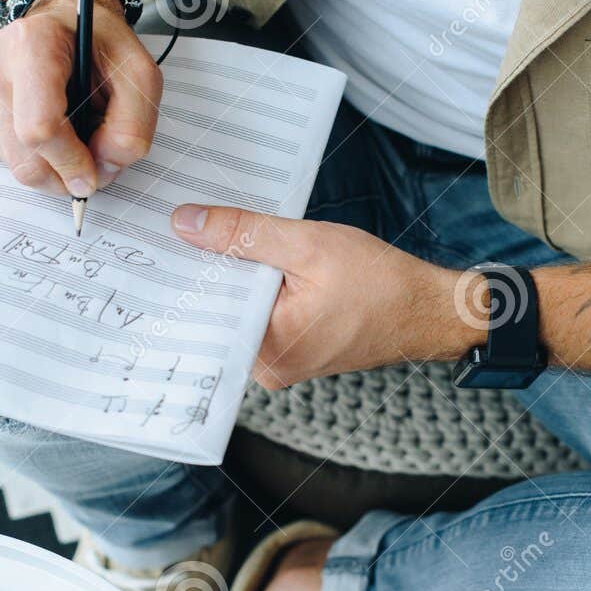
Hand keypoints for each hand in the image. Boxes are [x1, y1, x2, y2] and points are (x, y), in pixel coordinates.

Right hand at [0, 0, 161, 201]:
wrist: (60, 22)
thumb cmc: (98, 45)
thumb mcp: (138, 75)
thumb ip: (132, 126)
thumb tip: (101, 169)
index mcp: (32, 43)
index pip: (39, 128)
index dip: (70, 163)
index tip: (93, 173)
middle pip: (26, 159)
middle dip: (65, 174)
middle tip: (91, 159)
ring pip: (15, 166)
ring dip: (52, 167)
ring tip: (71, 133)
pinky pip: (3, 159)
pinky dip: (32, 157)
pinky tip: (46, 129)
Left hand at [171, 204, 485, 387]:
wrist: (426, 310)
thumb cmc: (380, 283)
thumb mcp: (308, 245)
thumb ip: (244, 234)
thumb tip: (187, 223)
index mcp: (266, 349)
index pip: (205, 306)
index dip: (185, 267)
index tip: (164, 235)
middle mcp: (266, 367)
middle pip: (217, 310)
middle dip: (207, 268)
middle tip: (185, 225)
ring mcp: (278, 364)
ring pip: (237, 310)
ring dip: (233, 275)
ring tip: (221, 236)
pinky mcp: (289, 352)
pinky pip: (256, 316)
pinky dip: (254, 287)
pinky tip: (254, 259)